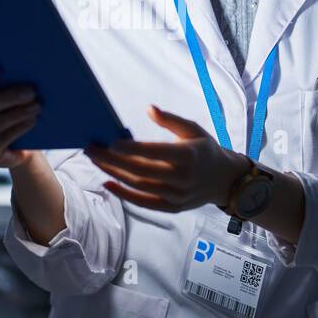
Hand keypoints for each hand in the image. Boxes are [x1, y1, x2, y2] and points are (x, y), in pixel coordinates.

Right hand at [0, 67, 40, 168]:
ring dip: (18, 113)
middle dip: (9, 97)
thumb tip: (22, 70)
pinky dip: (18, 128)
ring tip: (36, 106)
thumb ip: (4, 82)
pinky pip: (1, 139)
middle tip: (31, 91)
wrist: (15, 145)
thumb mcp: (2, 94)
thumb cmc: (7, 110)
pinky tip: (31, 120)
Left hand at [84, 104, 248, 212]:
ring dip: (114, 174)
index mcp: (189, 155)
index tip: (110, 142)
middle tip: (91, 149)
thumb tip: (149, 109)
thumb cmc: (206, 149)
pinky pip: (144, 203)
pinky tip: (107, 183)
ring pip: (139, 186)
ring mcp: (177, 195)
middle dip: (113, 160)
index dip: (132, 149)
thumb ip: (171, 120)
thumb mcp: (194, 130)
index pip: (155, 152)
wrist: (226, 180)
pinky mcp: (173, 208)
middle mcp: (183, 178)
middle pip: (141, 170)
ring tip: (95, 161)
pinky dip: (124, 195)